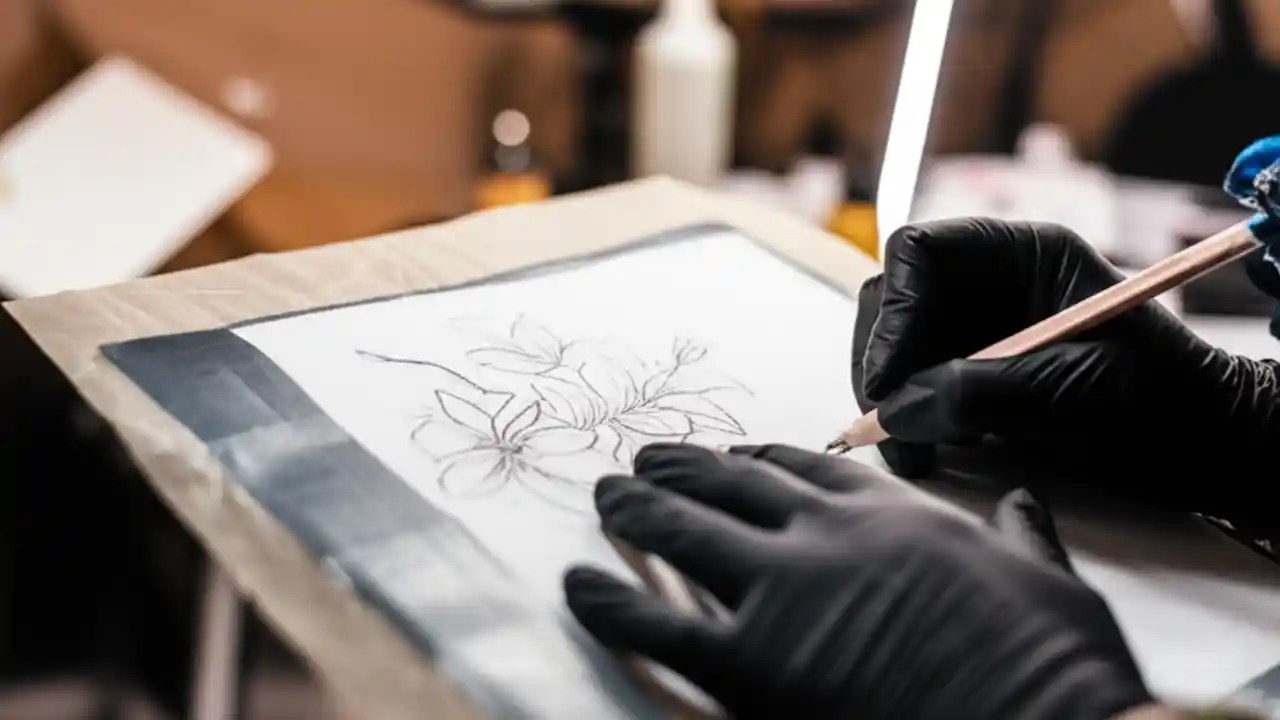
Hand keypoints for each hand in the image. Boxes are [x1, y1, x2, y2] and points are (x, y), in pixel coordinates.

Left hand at [564, 443, 1151, 719]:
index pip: (812, 466)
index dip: (763, 456)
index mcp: (898, 515)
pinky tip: (577, 585)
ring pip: (685, 531)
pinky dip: (609, 601)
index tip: (735, 451)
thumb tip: (1020, 501)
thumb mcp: (1050, 583)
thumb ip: (1021, 535)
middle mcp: (832, 537)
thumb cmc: (1057, 668)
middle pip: (734, 481)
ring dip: (637, 508)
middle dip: (683, 465)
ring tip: (605, 494)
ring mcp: (789, 594)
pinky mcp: (754, 665)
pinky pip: (657, 623)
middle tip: (644, 457)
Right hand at [852, 218, 1279, 521]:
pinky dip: (909, 422)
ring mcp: (976, 332)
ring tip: (918, 452)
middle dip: (883, 363)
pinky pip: (912, 389)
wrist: (1205, 452)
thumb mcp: (1074, 390)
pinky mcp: (971, 379)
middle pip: (894, 302)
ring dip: (892, 399)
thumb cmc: (1165, 405)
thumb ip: (979, 393)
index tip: (890, 381)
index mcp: (1024, 256)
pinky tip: (933, 451)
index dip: (895, 314)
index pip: (920, 255)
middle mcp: (990, 286)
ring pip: (894, 350)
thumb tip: (894, 410)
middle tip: (891, 426)